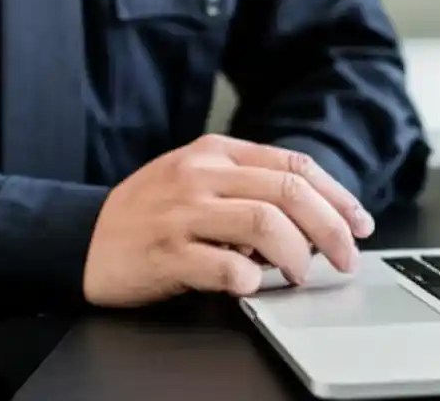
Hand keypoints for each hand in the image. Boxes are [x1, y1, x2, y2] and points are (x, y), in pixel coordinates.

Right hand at [83, 134, 374, 306]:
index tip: (360, 223)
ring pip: (265, 223)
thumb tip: (317, 218)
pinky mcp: (166, 251)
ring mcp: (183, 212)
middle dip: (332, 229)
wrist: (80, 239)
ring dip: (296, 255)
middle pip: (290, 192)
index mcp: (218, 152)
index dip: (337, 196)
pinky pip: (222, 265)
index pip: (296, 165)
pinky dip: (248, 279)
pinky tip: (252, 286)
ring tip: (298, 275)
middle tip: (346, 259)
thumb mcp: (199, 180)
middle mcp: (202, 174)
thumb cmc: (150, 213)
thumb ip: (250, 188)